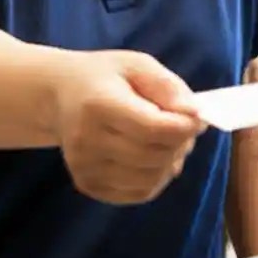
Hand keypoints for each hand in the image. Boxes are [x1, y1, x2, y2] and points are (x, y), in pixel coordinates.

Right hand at [54, 51, 205, 204]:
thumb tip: (195, 114)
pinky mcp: (88, 185)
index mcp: (98, 104)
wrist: (59, 97)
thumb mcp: (137, 65)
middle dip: (181, 143)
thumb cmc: (104, 77)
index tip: (198, 116)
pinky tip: (155, 157)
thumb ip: (167, 86)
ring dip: (172, 162)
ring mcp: (84, 167)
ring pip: (150, 179)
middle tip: (187, 127)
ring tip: (171, 141)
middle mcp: (86, 140)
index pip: (153, 128)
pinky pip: (140, 192)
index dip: (184, 126)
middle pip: (154, 155)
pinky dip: (157, 177)